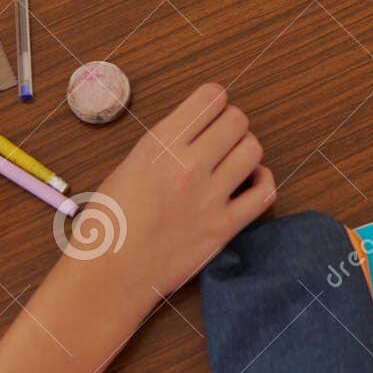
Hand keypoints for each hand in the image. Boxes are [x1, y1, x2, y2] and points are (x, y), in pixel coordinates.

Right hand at [62, 83, 275, 316]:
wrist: (109, 275)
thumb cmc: (108, 223)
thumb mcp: (127, 167)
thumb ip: (164, 147)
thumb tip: (194, 135)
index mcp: (160, 145)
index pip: (211, 98)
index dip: (214, 102)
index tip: (210, 114)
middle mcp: (188, 165)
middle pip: (237, 120)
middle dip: (231, 124)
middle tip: (220, 140)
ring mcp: (210, 197)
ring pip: (253, 150)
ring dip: (245, 151)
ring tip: (231, 163)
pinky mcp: (224, 227)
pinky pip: (264, 192)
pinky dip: (262, 181)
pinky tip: (248, 184)